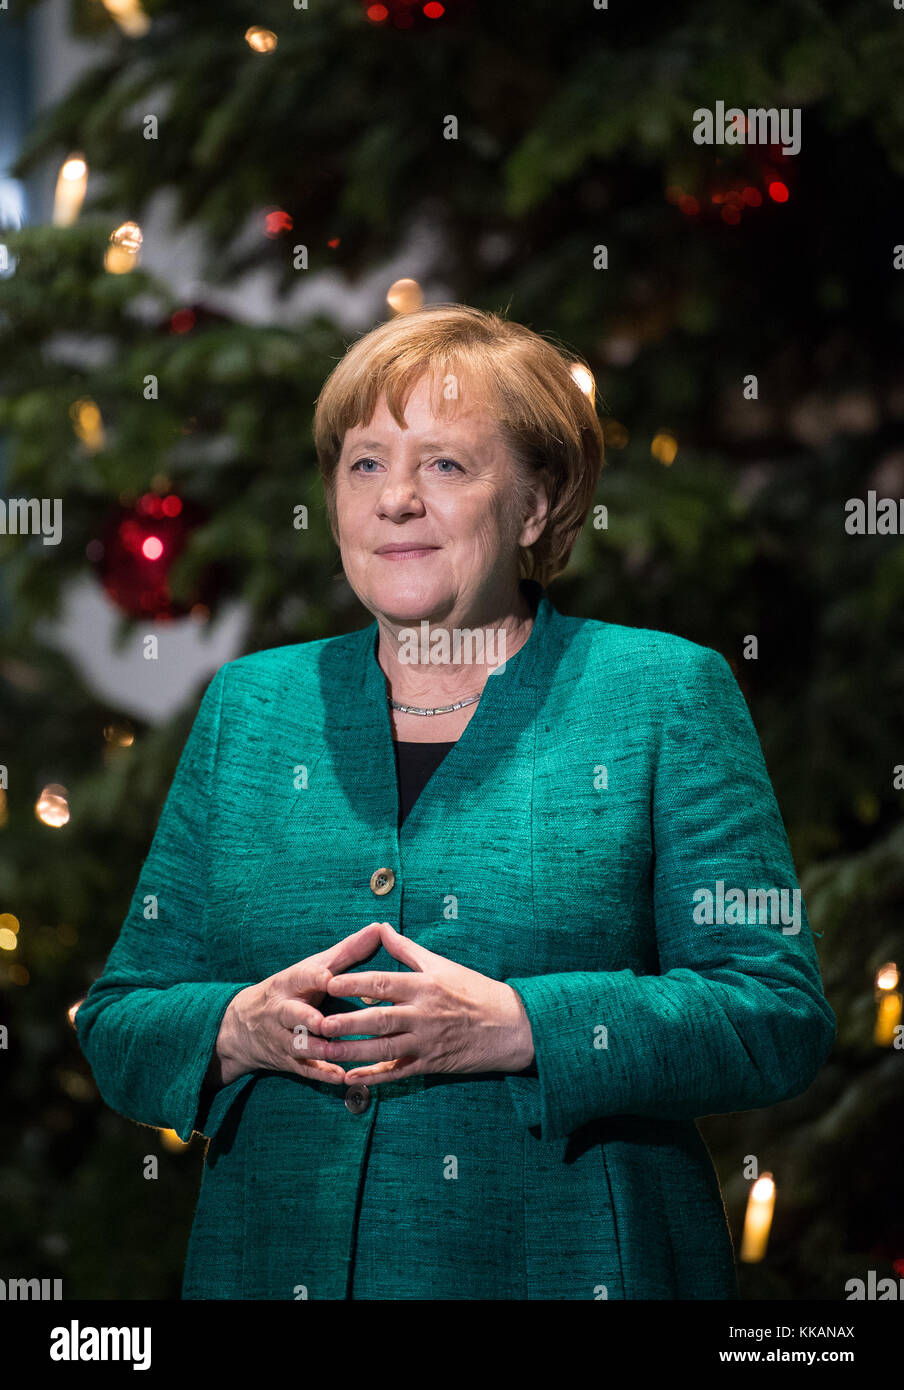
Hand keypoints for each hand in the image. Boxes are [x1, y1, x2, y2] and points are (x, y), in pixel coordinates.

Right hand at [212, 922, 384, 1085]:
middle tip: (324, 1023)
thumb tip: (378, 928)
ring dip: (317, 1051)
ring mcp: (282, 1037)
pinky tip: (341, 1077)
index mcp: (290, 983)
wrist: (243, 1026)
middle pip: (291, 1014)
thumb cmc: (292, 990)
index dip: (314, 977)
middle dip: (306, 1018)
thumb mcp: (312, 968)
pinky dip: (322, 1074)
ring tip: (337, 1054)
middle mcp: (282, 1010)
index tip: (329, 978)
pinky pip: (304, 1069)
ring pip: (297, 1045)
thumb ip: (347, 952)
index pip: (300, 977)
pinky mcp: (287, 1060)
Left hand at [318, 922, 534, 1083]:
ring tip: (324, 1052)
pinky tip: (351, 1078)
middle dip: (345, 1023)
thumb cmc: (474, 990)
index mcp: (424, 986)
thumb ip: (406, 949)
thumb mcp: (441, 964)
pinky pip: (397, 1072)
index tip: (327, 983)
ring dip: (351, 1052)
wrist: (510, 1026)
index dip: (353, 983)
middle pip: (377, 1019)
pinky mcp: (430, 1064)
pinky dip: (373, 1077)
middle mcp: (423, 1014)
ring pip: (382, 1049)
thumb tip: (380, 927)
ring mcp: (426, 1041)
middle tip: (317, 1024)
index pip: (381, 982)